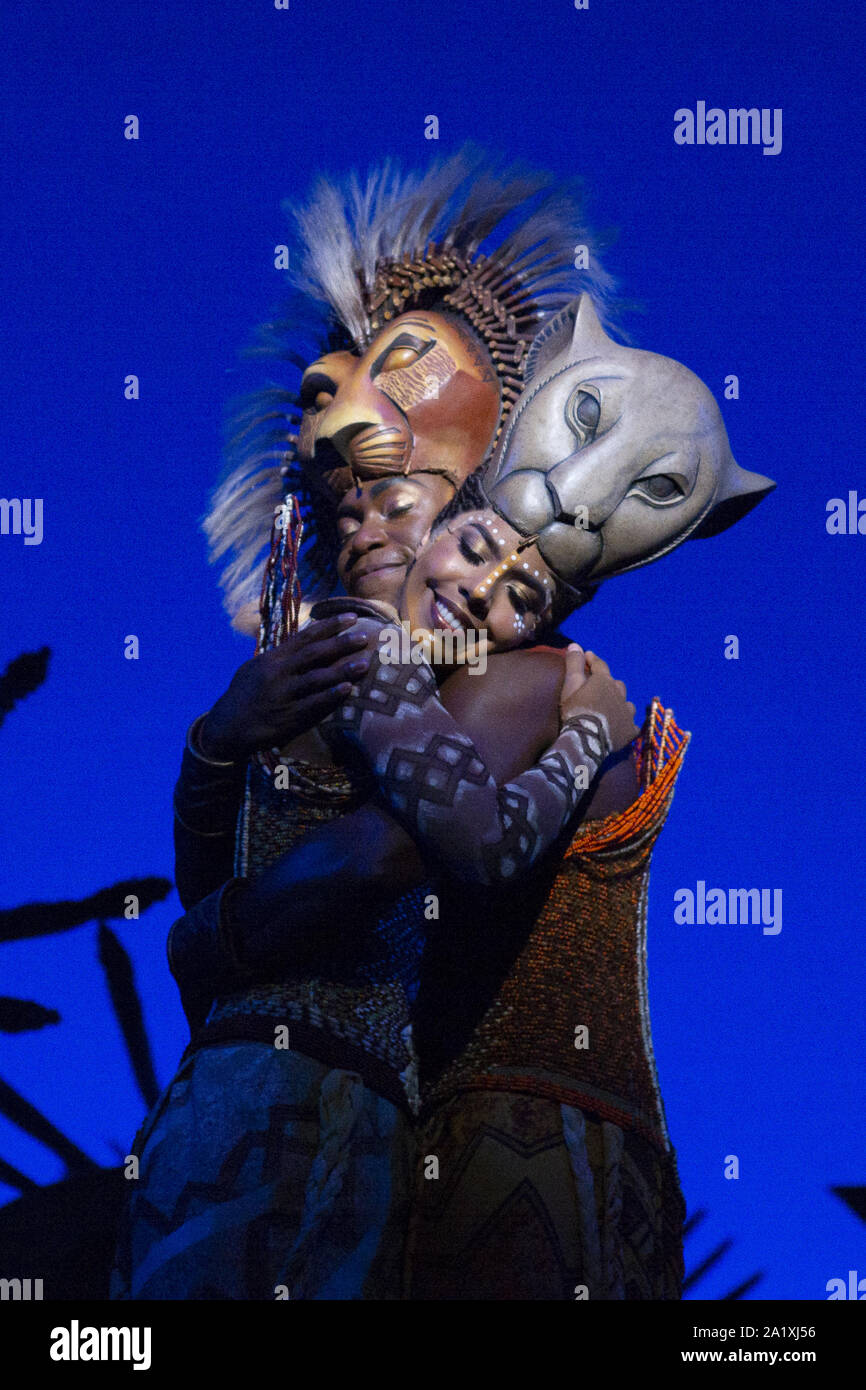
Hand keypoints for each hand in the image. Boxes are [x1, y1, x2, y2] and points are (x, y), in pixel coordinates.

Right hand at [198, 615, 371, 760]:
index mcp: (272, 659)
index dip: (330, 626)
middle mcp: (278, 674)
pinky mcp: (287, 718)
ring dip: (342, 671)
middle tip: (365, 637)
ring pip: (316, 679)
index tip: (352, 617)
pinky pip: (312, 706)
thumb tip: (307, 640)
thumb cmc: (244, 696)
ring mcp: (283, 696)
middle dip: (341, 644)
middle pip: (314, 655)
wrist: (226, 728)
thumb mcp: (255, 668)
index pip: (305, 637)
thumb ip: (281, 655)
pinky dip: (331, 697)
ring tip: (365, 664)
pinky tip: (348, 690)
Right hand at [560, 645, 638, 752]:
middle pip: (616, 684)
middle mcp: (619, 693)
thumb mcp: (570, 685)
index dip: (592, 659)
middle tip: (599, 687)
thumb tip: (575, 644)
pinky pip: (631, 724)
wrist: (587, 739)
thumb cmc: (576, 710)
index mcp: (604, 681)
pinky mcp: (630, 729)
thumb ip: (573, 664)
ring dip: (619, 703)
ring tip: (611, 707)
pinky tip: (621, 726)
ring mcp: (627, 712)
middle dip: (608, 683)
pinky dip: (625, 723)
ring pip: (626, 703)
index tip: (587, 655)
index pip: (599, 665)